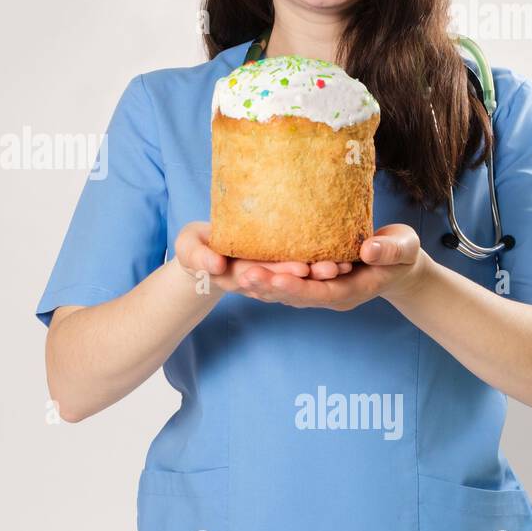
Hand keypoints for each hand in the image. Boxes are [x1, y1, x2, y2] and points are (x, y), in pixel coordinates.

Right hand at [174, 221, 355, 297]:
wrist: (203, 254)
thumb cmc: (194, 247)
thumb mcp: (188, 248)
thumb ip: (198, 256)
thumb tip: (214, 265)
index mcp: (236, 277)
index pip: (261, 278)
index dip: (280, 274)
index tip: (300, 269)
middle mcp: (257, 283)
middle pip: (285, 281)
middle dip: (309, 276)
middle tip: (331, 268)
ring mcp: (269, 278)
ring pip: (297, 279)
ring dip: (320, 274)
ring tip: (343, 265)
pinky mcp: (278, 270)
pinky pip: (301, 271)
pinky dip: (319, 266)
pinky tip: (342, 258)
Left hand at [233, 223, 428, 310]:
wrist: (399, 267)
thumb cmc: (402, 254)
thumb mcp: (404, 249)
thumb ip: (389, 251)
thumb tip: (369, 250)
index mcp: (351, 290)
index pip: (321, 293)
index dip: (298, 287)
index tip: (277, 278)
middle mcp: (330, 296)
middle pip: (296, 296)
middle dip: (270, 287)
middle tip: (243, 276)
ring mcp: (320, 291)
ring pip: (286, 292)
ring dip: (261, 285)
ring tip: (234, 275)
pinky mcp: (312, 282)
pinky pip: (285, 282)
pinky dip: (265, 278)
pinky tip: (242, 269)